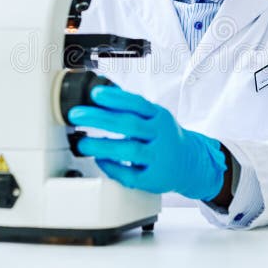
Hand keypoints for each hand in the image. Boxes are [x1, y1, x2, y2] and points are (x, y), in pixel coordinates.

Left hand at [68, 85, 226, 200]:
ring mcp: (158, 158)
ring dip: (102, 146)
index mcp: (159, 117)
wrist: (191, 163)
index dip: (116, 98)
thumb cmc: (165, 137)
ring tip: (82, 144)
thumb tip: (103, 89)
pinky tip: (100, 160)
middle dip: (101, 118)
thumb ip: (131, 106)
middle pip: (130, 124)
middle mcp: (160, 135)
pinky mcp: (153, 178)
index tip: (95, 93)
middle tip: (76, 115)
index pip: (138, 104)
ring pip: (131, 151)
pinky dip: (112, 168)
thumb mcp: (154, 116)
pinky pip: (130, 175)